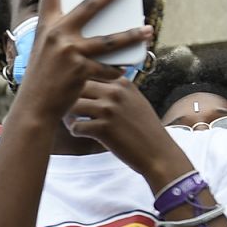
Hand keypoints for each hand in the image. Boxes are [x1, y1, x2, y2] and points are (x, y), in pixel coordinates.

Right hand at [12, 0, 155, 124]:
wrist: (36, 105)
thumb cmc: (42, 76)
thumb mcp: (46, 49)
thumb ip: (64, 33)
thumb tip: (91, 22)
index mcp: (47, 26)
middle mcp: (57, 34)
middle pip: (90, 6)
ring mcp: (70, 51)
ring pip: (110, 40)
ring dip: (132, 35)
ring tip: (147, 30)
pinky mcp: (82, 69)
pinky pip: (108, 67)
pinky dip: (118, 69)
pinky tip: (126, 69)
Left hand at [67, 77, 187, 185]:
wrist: (158, 153)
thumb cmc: (145, 128)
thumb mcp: (135, 100)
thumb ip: (117, 90)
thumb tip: (92, 82)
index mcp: (122, 83)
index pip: (90, 74)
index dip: (79, 85)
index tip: (75, 94)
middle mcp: (115, 93)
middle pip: (77, 87)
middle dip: (69, 99)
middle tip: (69, 110)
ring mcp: (109, 110)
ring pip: (73, 105)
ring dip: (68, 115)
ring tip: (73, 121)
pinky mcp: (103, 128)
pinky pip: (76, 126)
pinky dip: (74, 130)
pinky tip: (81, 133)